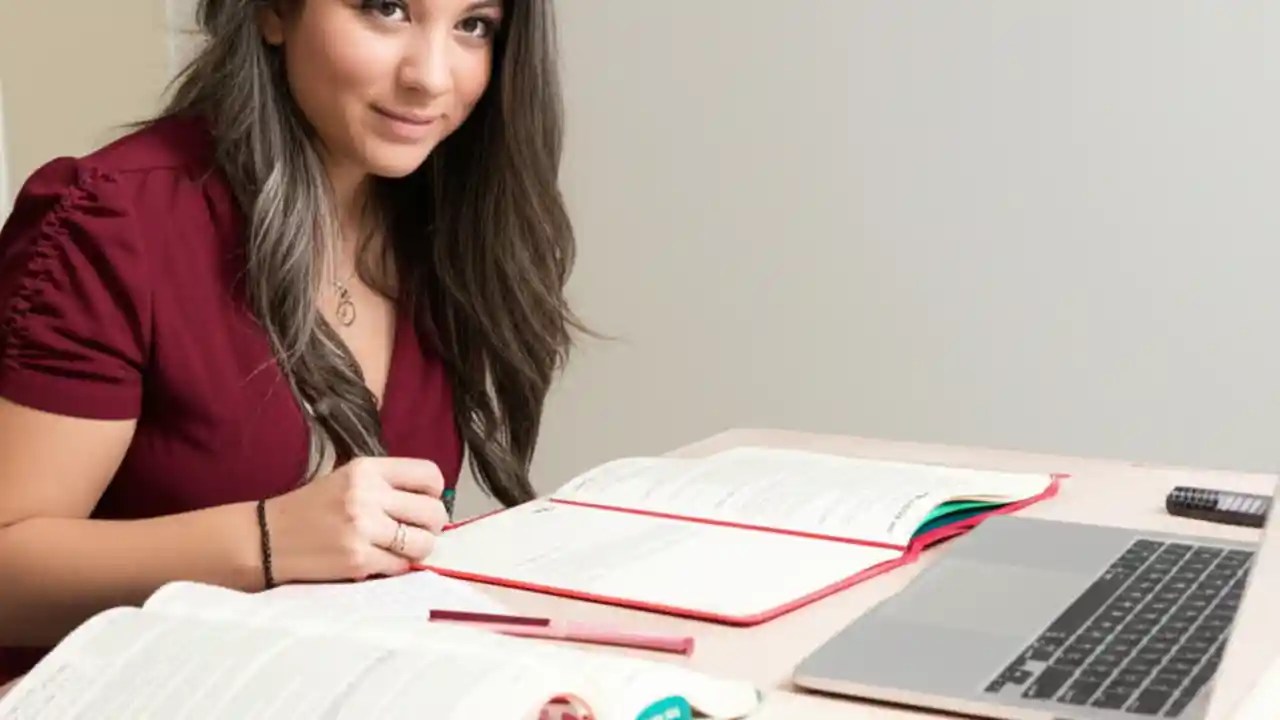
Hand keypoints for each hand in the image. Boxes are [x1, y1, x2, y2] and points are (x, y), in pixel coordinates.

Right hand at [263, 457, 448, 583]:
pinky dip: (396, 567)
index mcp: (368, 469)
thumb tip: (435, 501)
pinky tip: (377, 560)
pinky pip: (401, 567)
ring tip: (399, 548)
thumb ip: (389, 484)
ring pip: (424, 543)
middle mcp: (368, 495)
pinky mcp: (358, 560)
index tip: (423, 503)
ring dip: (418, 550)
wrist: (267, 538)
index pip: (430, 475)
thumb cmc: (313, 508)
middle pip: (434, 512)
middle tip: (415, 531)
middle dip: (431, 526)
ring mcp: (363, 529)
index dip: (435, 493)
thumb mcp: (349, 478)